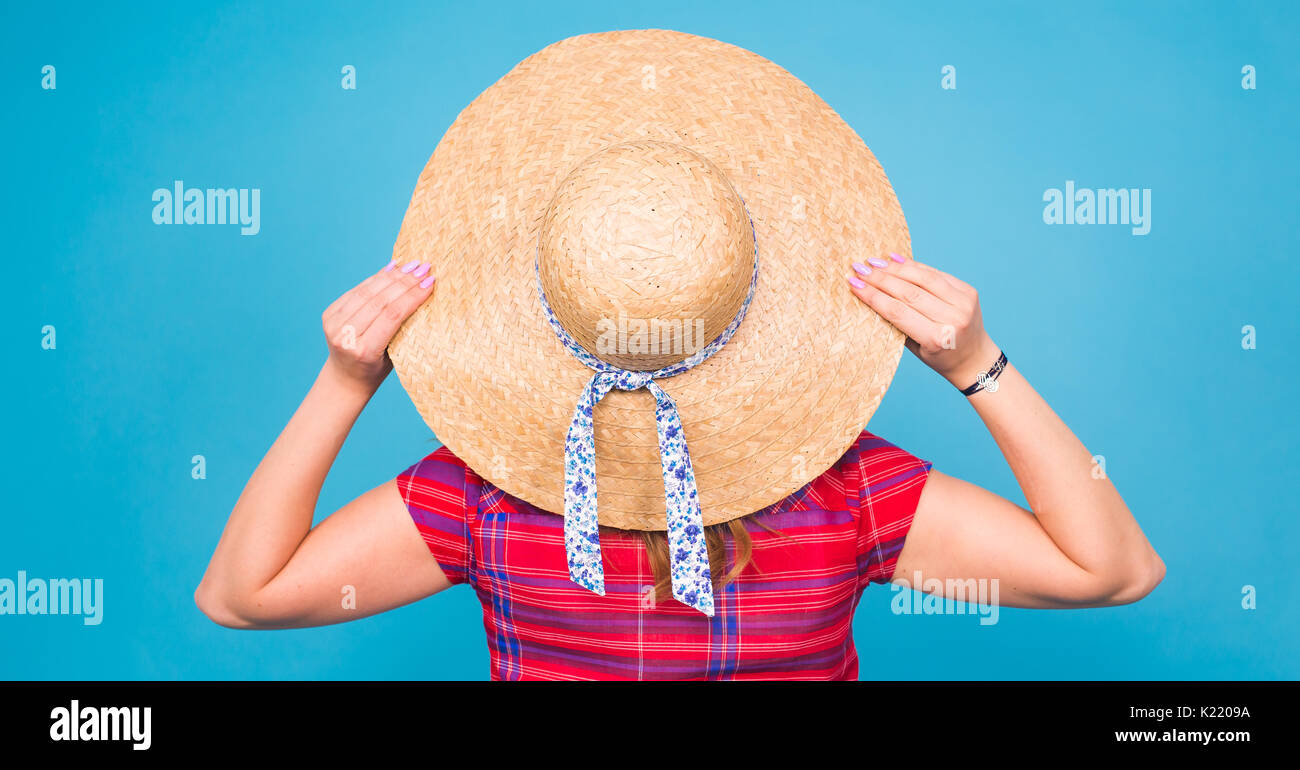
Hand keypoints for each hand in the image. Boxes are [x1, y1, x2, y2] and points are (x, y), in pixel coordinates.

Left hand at [321, 259, 435, 391]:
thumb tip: (419, 290)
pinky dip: (376, 278)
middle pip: (379, 300)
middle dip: (405, 282)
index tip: (430, 283)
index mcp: (364, 350)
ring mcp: (333, 323)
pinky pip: (357, 291)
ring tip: (412, 265)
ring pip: (367, 292)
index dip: (412, 296)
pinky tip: (393, 268)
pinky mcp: (329, 313)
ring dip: (392, 276)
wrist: (346, 378)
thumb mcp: (395, 355)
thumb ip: (403, 327)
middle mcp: (345, 336)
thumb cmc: (378, 369)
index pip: (392, 315)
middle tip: (424, 269)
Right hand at [847, 253, 998, 388]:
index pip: (898, 311)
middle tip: (859, 269)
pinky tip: (895, 259)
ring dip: (895, 268)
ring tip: (874, 262)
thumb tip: (871, 293)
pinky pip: (936, 274)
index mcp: (938, 338)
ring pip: (923, 278)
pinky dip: (914, 265)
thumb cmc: (939, 357)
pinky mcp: (968, 290)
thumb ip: (897, 323)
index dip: (874, 296)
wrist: (975, 358)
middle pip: (909, 292)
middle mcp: (953, 318)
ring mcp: (964, 302)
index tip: (854, 284)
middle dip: (880, 279)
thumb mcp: (914, 348)